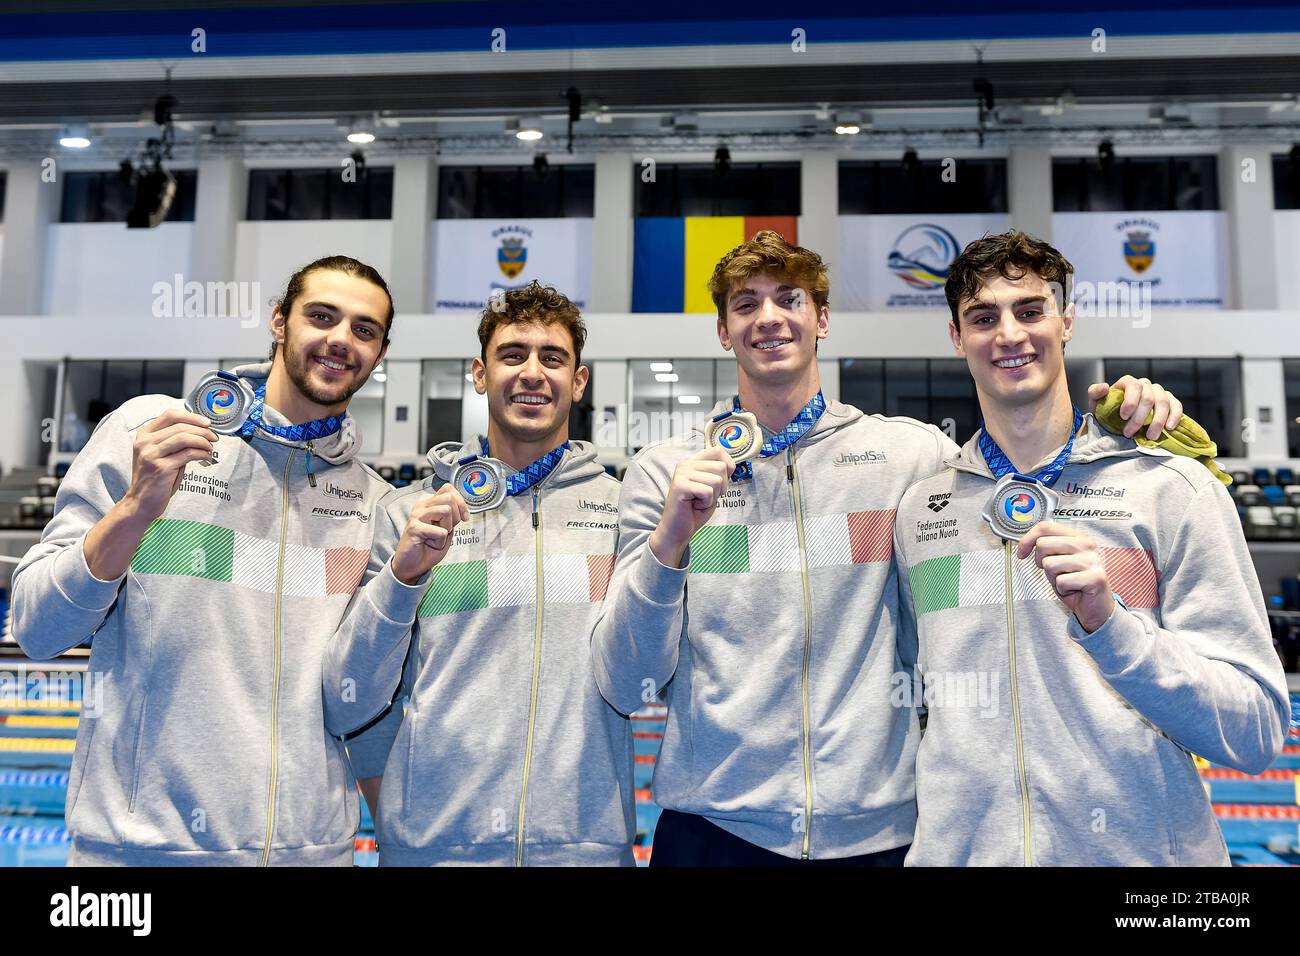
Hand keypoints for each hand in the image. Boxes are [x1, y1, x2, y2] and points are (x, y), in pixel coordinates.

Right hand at [123, 409, 218, 522]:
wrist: (141, 503)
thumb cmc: (154, 479)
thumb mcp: (160, 454)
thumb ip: (174, 441)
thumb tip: (201, 431)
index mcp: (144, 435)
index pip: (170, 415)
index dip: (191, 416)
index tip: (206, 423)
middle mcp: (145, 443)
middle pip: (180, 426)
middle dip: (202, 430)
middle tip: (214, 437)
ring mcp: (151, 455)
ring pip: (184, 438)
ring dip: (203, 441)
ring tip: (210, 448)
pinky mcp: (161, 468)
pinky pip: (188, 454)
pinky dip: (202, 453)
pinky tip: (206, 457)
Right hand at [391, 484, 469, 584]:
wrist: (411, 565)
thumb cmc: (427, 548)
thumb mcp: (446, 529)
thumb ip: (452, 516)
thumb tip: (463, 507)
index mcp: (429, 504)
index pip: (449, 489)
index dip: (461, 502)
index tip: (464, 518)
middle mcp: (421, 506)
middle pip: (449, 498)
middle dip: (456, 516)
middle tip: (446, 530)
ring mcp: (416, 516)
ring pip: (446, 511)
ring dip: (447, 529)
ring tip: (436, 538)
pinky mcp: (414, 528)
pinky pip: (440, 531)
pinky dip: (440, 542)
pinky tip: (429, 544)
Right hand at [648, 445, 734, 567]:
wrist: (677, 530)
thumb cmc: (694, 511)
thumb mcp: (712, 489)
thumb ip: (719, 474)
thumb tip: (732, 464)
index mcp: (693, 462)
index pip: (718, 450)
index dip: (728, 466)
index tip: (720, 483)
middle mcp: (685, 464)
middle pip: (721, 467)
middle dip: (721, 487)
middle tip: (706, 497)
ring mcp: (682, 473)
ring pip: (717, 480)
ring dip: (713, 496)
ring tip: (699, 501)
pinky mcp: (680, 485)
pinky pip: (708, 491)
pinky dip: (706, 503)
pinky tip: (694, 506)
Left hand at [1017, 521, 1114, 633]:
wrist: (1096, 606)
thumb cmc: (1075, 583)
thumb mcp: (1058, 560)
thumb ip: (1048, 547)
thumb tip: (1025, 543)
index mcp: (1078, 537)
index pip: (1046, 527)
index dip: (1027, 539)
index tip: (1022, 552)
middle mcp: (1087, 545)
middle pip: (1043, 544)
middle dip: (1041, 562)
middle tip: (1055, 572)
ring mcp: (1092, 560)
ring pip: (1050, 564)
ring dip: (1053, 578)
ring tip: (1066, 581)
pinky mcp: (1095, 577)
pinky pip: (1061, 581)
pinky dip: (1062, 590)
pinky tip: (1073, 589)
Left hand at [1087, 375, 1182, 440]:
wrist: (1119, 418)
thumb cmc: (1107, 409)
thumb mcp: (1096, 402)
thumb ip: (1095, 393)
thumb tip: (1105, 387)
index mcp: (1128, 382)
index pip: (1134, 386)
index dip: (1130, 402)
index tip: (1123, 417)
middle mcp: (1145, 384)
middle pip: (1148, 398)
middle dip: (1139, 418)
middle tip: (1129, 434)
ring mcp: (1159, 392)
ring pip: (1163, 403)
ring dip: (1157, 421)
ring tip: (1149, 436)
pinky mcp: (1170, 401)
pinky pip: (1177, 405)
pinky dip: (1175, 416)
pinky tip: (1169, 428)